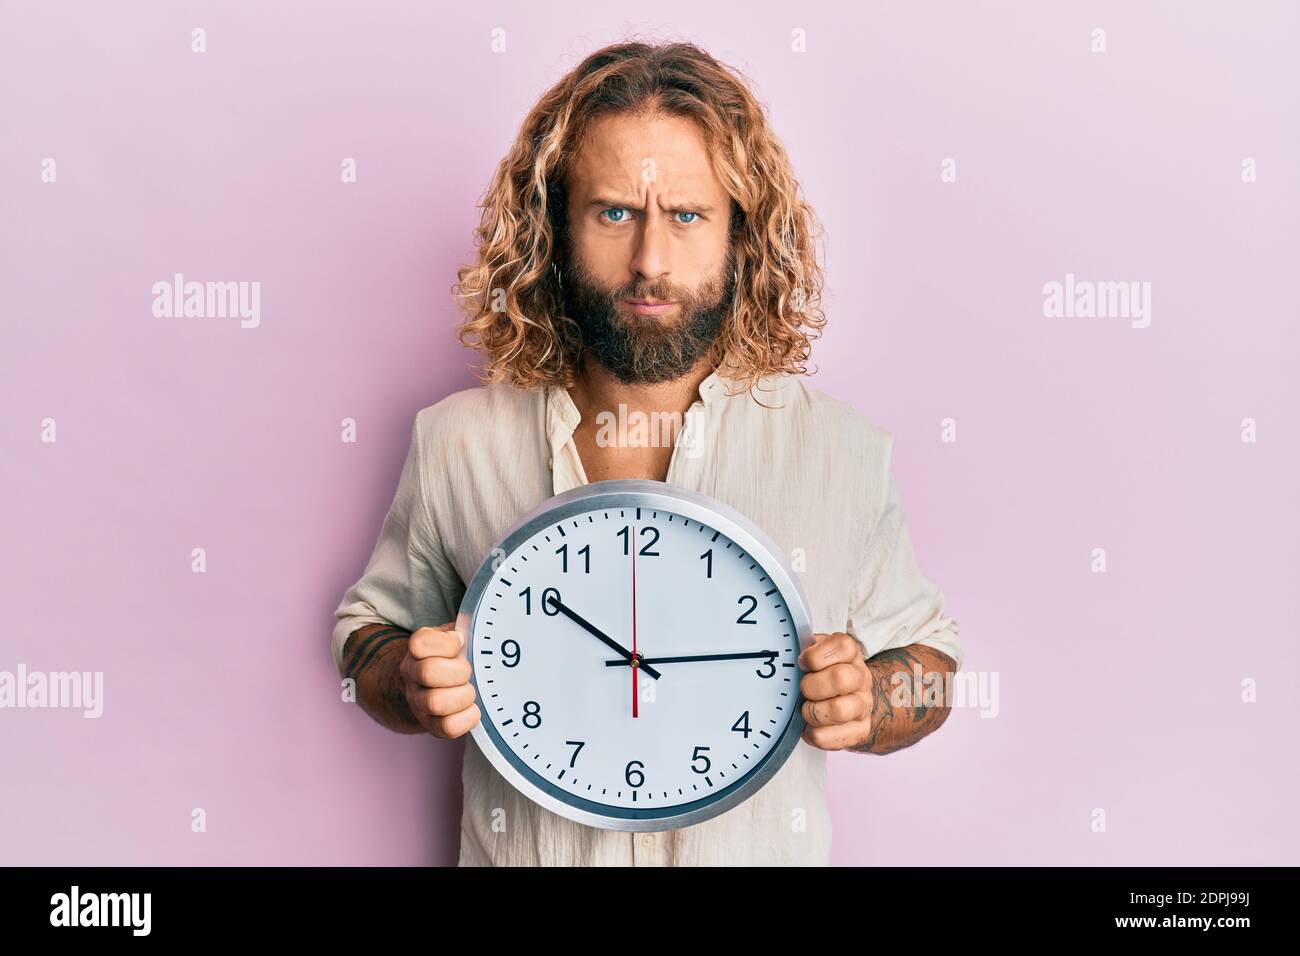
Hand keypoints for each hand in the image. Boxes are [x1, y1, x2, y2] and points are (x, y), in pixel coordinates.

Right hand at [398, 621, 480, 738]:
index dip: (447, 643)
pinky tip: (472, 708)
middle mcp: (412, 674)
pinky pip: (447, 728)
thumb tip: (487, 628)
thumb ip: (466, 628)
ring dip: (462, 695)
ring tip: (470, 690)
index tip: (460, 642)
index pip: (420, 643)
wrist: (430, 685)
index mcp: (418, 649)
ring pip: (435, 703)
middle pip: (428, 672)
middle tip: (468, 671)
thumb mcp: (453, 635)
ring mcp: (418, 702)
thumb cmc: (451, 656)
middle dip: (458, 671)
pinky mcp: (431, 726)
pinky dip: (467, 718)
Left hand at [797, 632, 872, 750]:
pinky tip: (809, 725)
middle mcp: (861, 677)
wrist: (846, 698)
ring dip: (812, 711)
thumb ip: (802, 648)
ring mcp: (863, 705)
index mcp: (850, 654)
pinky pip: (828, 737)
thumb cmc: (822, 673)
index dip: (814, 656)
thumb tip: (781, 650)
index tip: (801, 663)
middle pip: (840, 678)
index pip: (842, 647)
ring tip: (806, 709)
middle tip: (802, 689)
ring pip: (838, 710)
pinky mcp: (860, 730)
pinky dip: (811, 733)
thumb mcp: (814, 652)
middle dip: (811, 685)